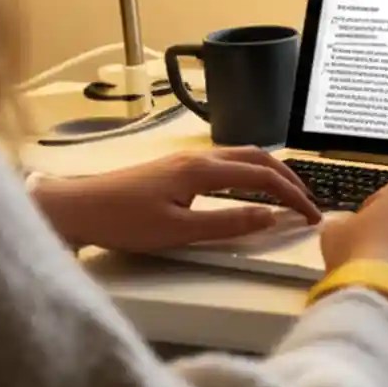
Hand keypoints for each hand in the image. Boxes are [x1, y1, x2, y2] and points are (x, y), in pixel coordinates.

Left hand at [33, 147, 320, 251]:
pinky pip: (227, 161)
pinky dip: (250, 171)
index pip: (263, 177)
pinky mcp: (176, 167)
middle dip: (289, 178)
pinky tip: (248, 188)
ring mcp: (186, 159)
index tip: (310, 216)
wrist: (76, 208)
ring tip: (287, 193)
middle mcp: (199, 157)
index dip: (293, 196)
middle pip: (258, 157)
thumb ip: (227, 223)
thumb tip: (269, 217)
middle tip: (307, 203)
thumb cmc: (122, 222)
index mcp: (203, 170)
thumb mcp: (178, 231)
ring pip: (243, 155)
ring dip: (271, 171)